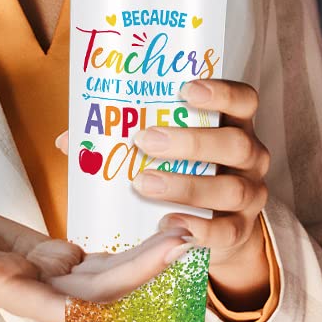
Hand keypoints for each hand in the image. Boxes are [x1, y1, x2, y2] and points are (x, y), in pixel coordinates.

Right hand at [0, 193, 195, 321]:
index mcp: (0, 285)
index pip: (53, 306)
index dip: (96, 306)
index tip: (138, 297)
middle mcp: (32, 289)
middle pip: (96, 292)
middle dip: (142, 271)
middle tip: (185, 239)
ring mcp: (47, 276)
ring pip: (108, 276)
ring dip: (149, 260)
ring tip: (189, 231)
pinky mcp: (55, 259)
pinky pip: (102, 262)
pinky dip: (133, 250)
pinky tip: (165, 231)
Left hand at [56, 78, 271, 303]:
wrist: (217, 229)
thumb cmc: (186, 174)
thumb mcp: (170, 151)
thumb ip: (127, 138)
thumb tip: (70, 140)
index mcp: (235, 125)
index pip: (244, 99)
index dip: (221, 93)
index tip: (186, 90)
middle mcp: (251, 157)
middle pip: (236, 144)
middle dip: (192, 142)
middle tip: (146, 140)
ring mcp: (250, 195)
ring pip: (231, 188)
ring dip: (187, 186)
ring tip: (145, 183)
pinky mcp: (242, 232)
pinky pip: (226, 231)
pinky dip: (198, 228)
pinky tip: (168, 224)